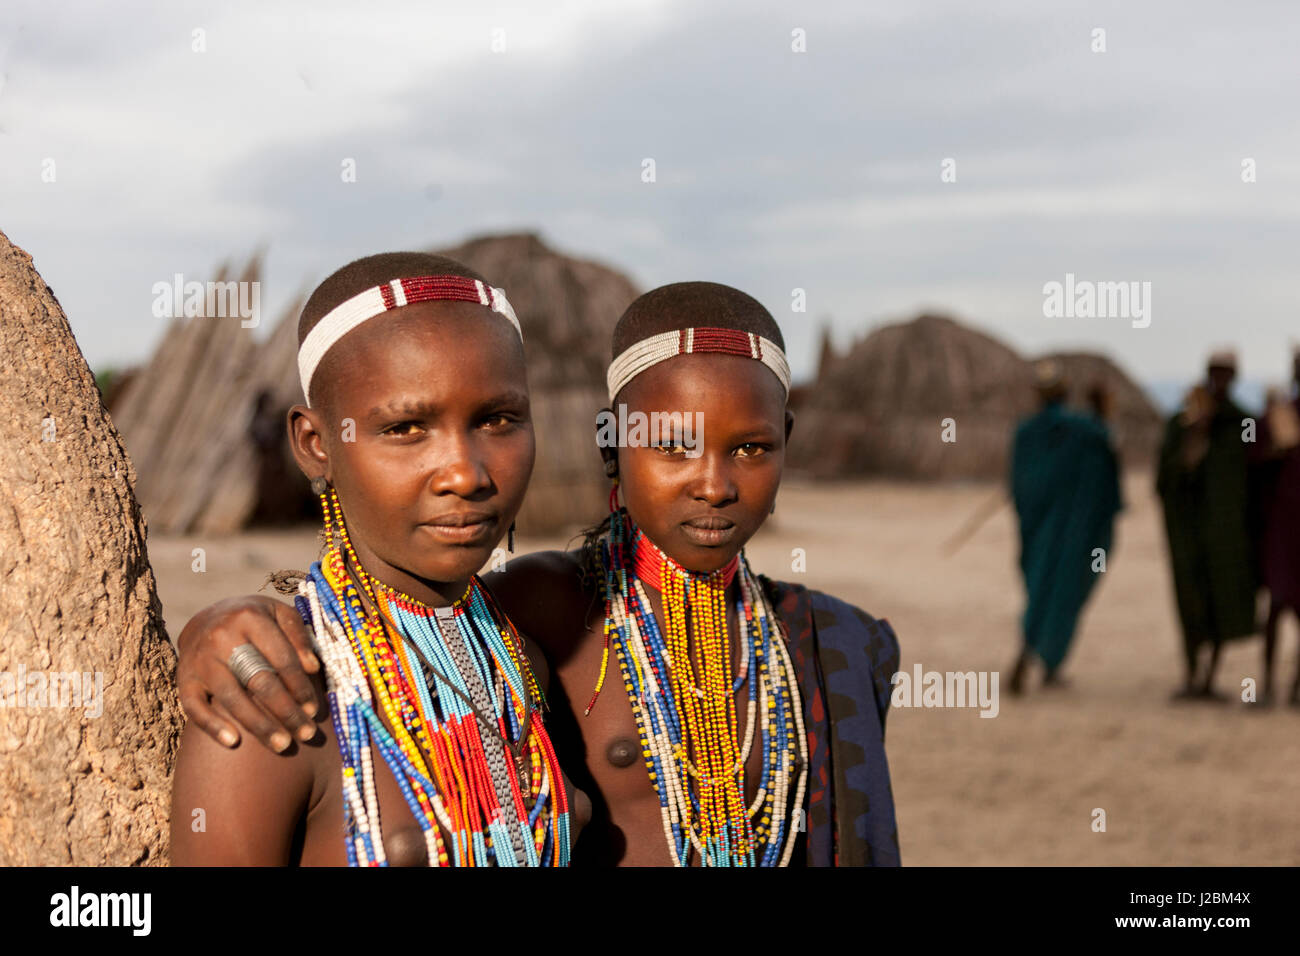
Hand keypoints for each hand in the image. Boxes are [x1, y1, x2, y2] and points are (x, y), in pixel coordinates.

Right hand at [176, 595, 322, 752]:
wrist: (206, 618)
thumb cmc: (254, 620)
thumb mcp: (279, 614)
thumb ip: (298, 636)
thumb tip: (312, 668)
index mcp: (250, 618)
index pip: (281, 659)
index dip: (300, 687)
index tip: (314, 710)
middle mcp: (221, 637)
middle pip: (259, 681)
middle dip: (286, 711)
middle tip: (307, 734)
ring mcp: (199, 659)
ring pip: (231, 698)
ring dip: (259, 725)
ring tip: (282, 745)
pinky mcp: (183, 678)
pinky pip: (194, 707)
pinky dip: (212, 726)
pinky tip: (233, 742)